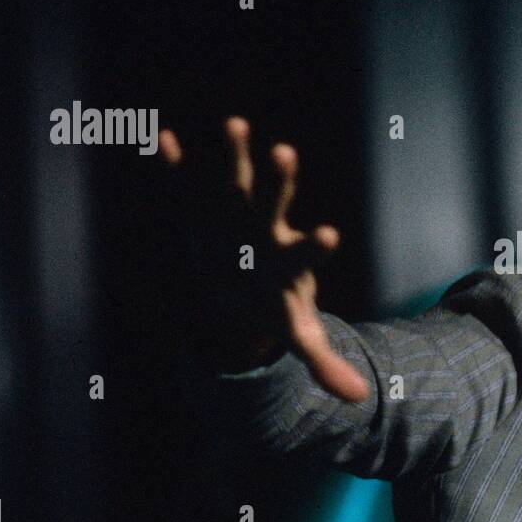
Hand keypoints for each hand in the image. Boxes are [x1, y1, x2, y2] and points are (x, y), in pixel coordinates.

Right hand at [157, 117, 369, 401]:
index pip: (303, 254)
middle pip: (273, 206)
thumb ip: (325, 362)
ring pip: (236, 183)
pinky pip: (187, 186)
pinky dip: (173, 165)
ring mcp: (236, 218)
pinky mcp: (205, 212)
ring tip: (235, 123)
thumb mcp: (298, 334)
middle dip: (278, 182)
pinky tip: (161, 138)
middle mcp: (264, 233)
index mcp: (286, 264)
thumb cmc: (274, 306)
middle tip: (286, 152)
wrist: (245, 286)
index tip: (330, 235)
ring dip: (234, 156)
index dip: (314, 247)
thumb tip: (360, 399)